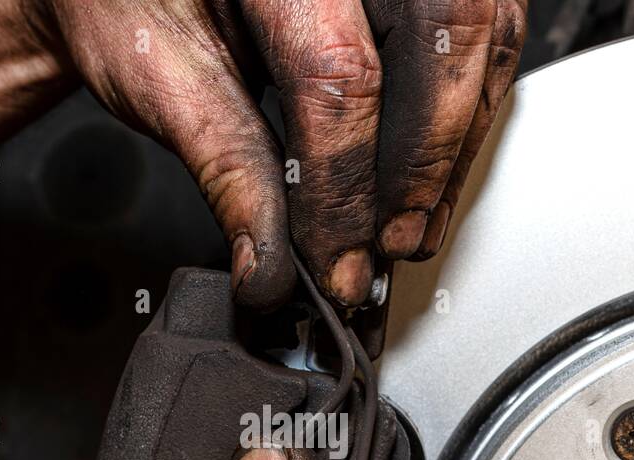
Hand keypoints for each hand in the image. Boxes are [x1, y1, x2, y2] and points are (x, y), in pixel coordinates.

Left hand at [49, 1, 527, 308]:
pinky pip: (482, 25)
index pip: (337, 73)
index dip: (346, 185)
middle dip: (425, 161)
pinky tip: (433, 169)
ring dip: (456, 140)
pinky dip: (467, 104)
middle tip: (391, 245)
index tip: (337, 261)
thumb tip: (270, 260)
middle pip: (443, 32)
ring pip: (481, 28)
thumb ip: (223, 162)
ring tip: (412, 226)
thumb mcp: (152, 69)